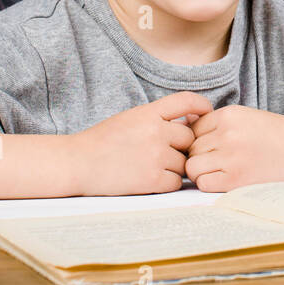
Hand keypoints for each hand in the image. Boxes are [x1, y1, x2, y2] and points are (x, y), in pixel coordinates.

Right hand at [72, 91, 211, 194]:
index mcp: (149, 113)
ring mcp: (155, 156)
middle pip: (189, 138)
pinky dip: (167, 183)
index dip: (201, 106)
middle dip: (181, 147)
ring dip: (173, 167)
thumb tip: (189, 124)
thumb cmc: (102, 141)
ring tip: (148, 166)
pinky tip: (149, 179)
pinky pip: (176, 182)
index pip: (186, 101)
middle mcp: (156, 132)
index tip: (206, 113)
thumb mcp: (130, 118)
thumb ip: (157, 119)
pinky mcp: (152, 180)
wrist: (77, 163)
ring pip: (184, 163)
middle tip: (161, 153)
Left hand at [186, 105, 283, 192]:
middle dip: (198, 156)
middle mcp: (227, 133)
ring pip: (192, 166)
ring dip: (200, 171)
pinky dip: (208, 184)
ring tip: (218, 172)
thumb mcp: (246, 117)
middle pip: (190, 148)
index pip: (193, 129)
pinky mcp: (236, 179)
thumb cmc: (275, 135)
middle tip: (217, 162)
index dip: (198, 141)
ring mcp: (231, 156)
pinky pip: (203, 183)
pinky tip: (224, 181)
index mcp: (229, 115)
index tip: (212, 148)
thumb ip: (218, 123)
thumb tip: (184, 128)